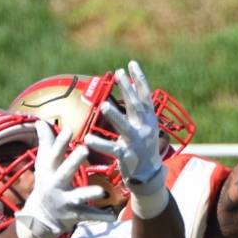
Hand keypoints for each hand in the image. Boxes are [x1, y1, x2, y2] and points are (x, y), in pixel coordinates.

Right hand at [14, 120, 115, 237]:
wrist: (41, 217)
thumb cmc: (47, 182)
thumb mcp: (44, 164)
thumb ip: (46, 142)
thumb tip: (41, 121)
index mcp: (50, 170)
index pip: (54, 154)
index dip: (60, 142)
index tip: (69, 129)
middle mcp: (56, 185)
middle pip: (65, 172)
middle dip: (73, 162)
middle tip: (85, 149)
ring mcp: (66, 201)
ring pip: (79, 196)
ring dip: (89, 193)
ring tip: (102, 191)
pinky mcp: (76, 214)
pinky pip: (89, 215)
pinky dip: (100, 216)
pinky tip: (112, 215)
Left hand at [84, 62, 165, 192]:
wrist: (149, 173)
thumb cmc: (144, 145)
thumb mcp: (146, 125)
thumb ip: (139, 109)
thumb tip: (132, 85)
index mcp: (149, 120)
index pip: (145, 96)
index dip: (140, 80)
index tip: (132, 64)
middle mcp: (144, 128)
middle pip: (135, 106)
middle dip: (127, 89)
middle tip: (118, 74)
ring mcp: (136, 142)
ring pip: (124, 127)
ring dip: (115, 115)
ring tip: (104, 105)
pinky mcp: (126, 156)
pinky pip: (112, 149)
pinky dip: (100, 143)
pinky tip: (88, 138)